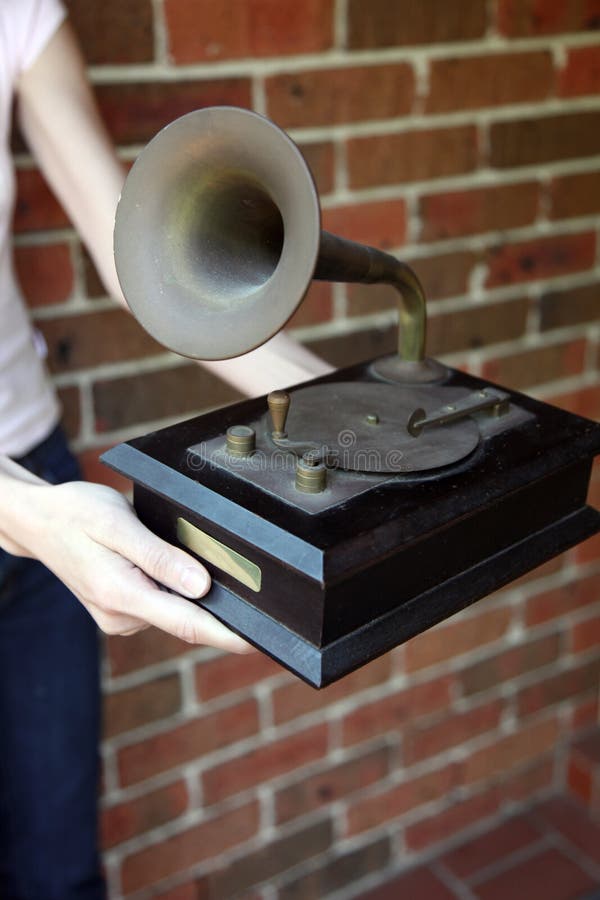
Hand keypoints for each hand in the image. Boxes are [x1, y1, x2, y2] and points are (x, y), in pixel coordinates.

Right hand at [8, 480, 252, 651]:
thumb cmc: (75, 514)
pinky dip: (169, 588)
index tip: (258, 641)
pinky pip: (158, 604)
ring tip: (165, 549)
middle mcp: (121, 616)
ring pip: (172, 609)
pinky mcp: (120, 613)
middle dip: (214, 604)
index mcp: (122, 595)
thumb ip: (161, 558)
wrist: (38, 521)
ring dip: (186, 590)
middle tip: (231, 573)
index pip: (188, 624)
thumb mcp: (119, 525)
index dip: (228, 635)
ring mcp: (119, 618)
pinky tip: (157, 561)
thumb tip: (201, 586)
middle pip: (185, 618)